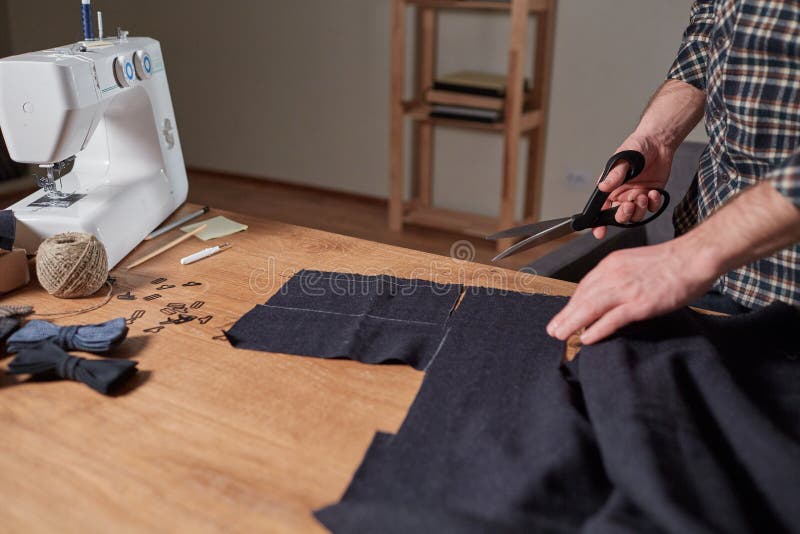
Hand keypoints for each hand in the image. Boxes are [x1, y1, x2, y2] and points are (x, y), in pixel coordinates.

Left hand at [546, 238, 719, 343]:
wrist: (694, 257)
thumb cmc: (670, 261)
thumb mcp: (635, 263)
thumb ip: (618, 277)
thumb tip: (606, 295)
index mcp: (611, 264)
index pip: (584, 286)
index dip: (571, 303)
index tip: (563, 314)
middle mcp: (613, 275)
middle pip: (582, 298)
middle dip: (565, 316)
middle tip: (553, 330)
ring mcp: (626, 289)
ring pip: (590, 308)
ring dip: (572, 324)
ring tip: (561, 336)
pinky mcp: (640, 303)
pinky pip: (612, 319)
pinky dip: (597, 329)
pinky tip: (587, 338)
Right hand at [593, 134, 674, 239]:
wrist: (658, 141)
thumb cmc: (636, 146)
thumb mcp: (622, 158)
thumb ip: (614, 174)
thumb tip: (603, 187)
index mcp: (610, 188)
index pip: (600, 208)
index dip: (598, 222)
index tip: (599, 232)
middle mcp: (622, 195)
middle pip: (619, 215)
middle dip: (623, 214)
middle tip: (629, 205)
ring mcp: (637, 196)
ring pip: (636, 215)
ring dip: (640, 209)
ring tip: (644, 195)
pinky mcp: (652, 195)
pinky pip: (652, 208)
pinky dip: (653, 203)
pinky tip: (654, 192)